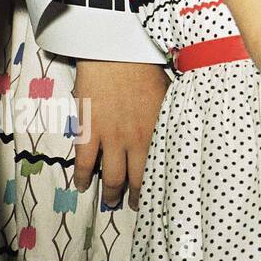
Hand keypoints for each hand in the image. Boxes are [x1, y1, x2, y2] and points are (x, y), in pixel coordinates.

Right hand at [72, 58, 166, 211]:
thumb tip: (177, 129)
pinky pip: (85, 163)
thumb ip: (168, 116)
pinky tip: (83, 186)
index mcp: (158, 130)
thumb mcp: (167, 94)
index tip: (159, 194)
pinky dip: (83, 178)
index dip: (159, 183)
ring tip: (111, 201)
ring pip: (112, 177)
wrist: (115, 55)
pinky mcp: (90, 132)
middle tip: (135, 206)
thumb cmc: (145, 69)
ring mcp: (112, 138)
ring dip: (111, 193)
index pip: (161, 165)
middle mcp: (137, 139)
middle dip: (136, 196)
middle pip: (138, 178)